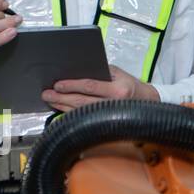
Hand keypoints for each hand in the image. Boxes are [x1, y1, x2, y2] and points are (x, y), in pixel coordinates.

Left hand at [42, 64, 158, 110]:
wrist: (146, 101)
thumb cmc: (130, 84)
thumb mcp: (118, 73)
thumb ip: (100, 72)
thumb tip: (76, 71)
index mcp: (118, 90)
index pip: (90, 87)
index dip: (72, 86)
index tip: (57, 85)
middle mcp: (113, 104)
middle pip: (81, 101)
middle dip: (61, 98)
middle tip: (47, 94)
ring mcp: (108, 115)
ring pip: (79, 111)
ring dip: (62, 106)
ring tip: (50, 100)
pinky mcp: (104, 121)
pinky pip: (82, 117)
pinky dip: (69, 112)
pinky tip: (61, 108)